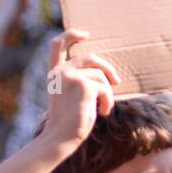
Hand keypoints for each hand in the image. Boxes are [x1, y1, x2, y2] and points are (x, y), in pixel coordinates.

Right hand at [42, 29, 119, 148]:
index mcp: (54, 74)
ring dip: (107, 92)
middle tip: (117, 82)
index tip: (85, 34)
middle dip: (107, 68)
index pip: (57, 45)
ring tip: (104, 107)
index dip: (71, 35)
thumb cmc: (68, 121)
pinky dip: (108, 100)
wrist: (61, 138)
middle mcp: (60, 72)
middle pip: (91, 57)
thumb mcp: (70, 96)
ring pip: (100, 76)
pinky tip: (103, 112)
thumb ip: (79, 80)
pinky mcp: (84, 84)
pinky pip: (105, 87)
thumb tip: (106, 73)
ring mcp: (71, 76)